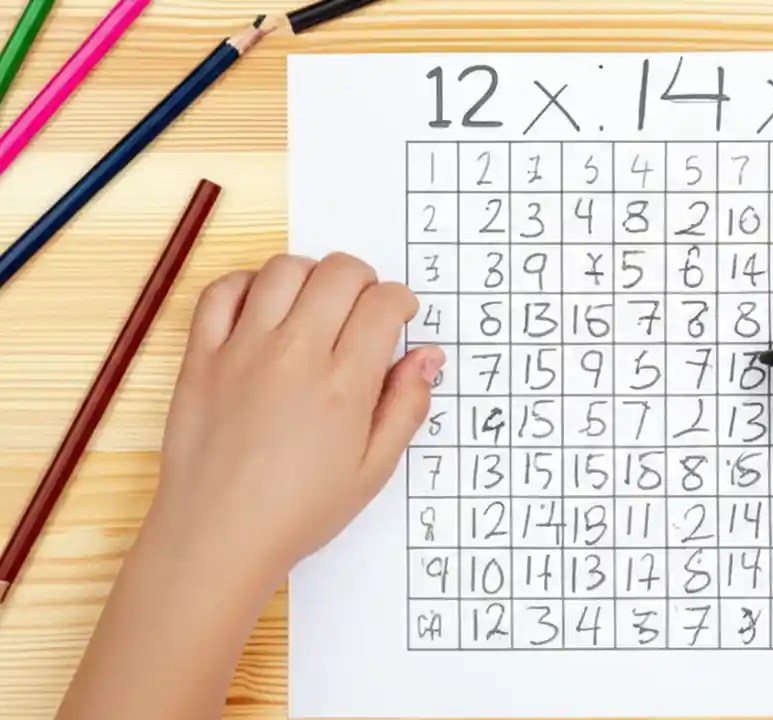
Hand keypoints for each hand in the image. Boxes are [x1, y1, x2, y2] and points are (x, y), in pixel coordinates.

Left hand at [146, 253, 443, 580]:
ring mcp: (243, 351)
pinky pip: (221, 291)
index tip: (398, 316)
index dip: (400, 301)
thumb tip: (427, 357)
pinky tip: (263, 307)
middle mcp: (294, 356)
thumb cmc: (298, 511)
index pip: (383, 304)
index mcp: (343, 386)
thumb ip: (405, 407)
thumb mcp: (373, 470)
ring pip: (284, 269)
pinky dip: (247, 284)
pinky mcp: (201, 357)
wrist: (217, 537)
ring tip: (315, 304)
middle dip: (363, 279)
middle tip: (362, 307)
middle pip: (339, 273)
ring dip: (310, 275)